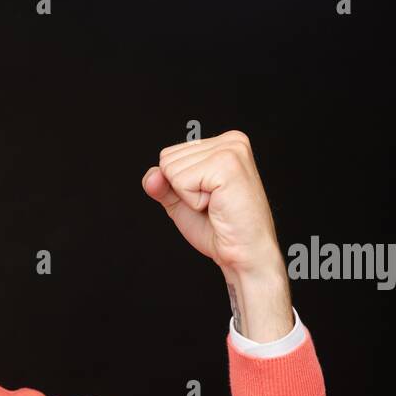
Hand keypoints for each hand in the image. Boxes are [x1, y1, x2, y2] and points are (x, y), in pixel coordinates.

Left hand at [142, 130, 292, 339]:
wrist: (244, 254)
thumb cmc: (221, 230)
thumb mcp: (181, 202)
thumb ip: (162, 185)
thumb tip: (152, 176)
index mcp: (223, 144)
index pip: (170, 155)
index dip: (178, 186)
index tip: (206, 199)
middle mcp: (230, 141)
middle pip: (168, 159)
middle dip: (182, 190)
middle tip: (212, 204)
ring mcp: (230, 150)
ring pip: (172, 169)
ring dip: (189, 197)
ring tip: (216, 205)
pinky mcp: (226, 165)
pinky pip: (181, 181)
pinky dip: (193, 202)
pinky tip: (217, 206)